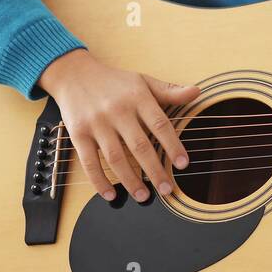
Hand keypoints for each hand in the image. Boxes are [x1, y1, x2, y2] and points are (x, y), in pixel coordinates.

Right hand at [37, 48, 201, 202]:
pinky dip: (99, 181)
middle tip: (167, 190)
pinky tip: (111, 195)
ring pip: (115, 158)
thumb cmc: (114, 82)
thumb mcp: (143, 81)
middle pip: (139, 146)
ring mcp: (97, 123)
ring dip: (130, 180)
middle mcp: (118, 111)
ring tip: (144, 196)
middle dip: (155, 171)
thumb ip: (169, 91)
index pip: (160, 124)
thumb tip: (196, 92)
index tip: (183, 164)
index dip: (173, 146)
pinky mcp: (78, 134)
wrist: (74, 74)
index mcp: (138, 98)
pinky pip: (89, 162)